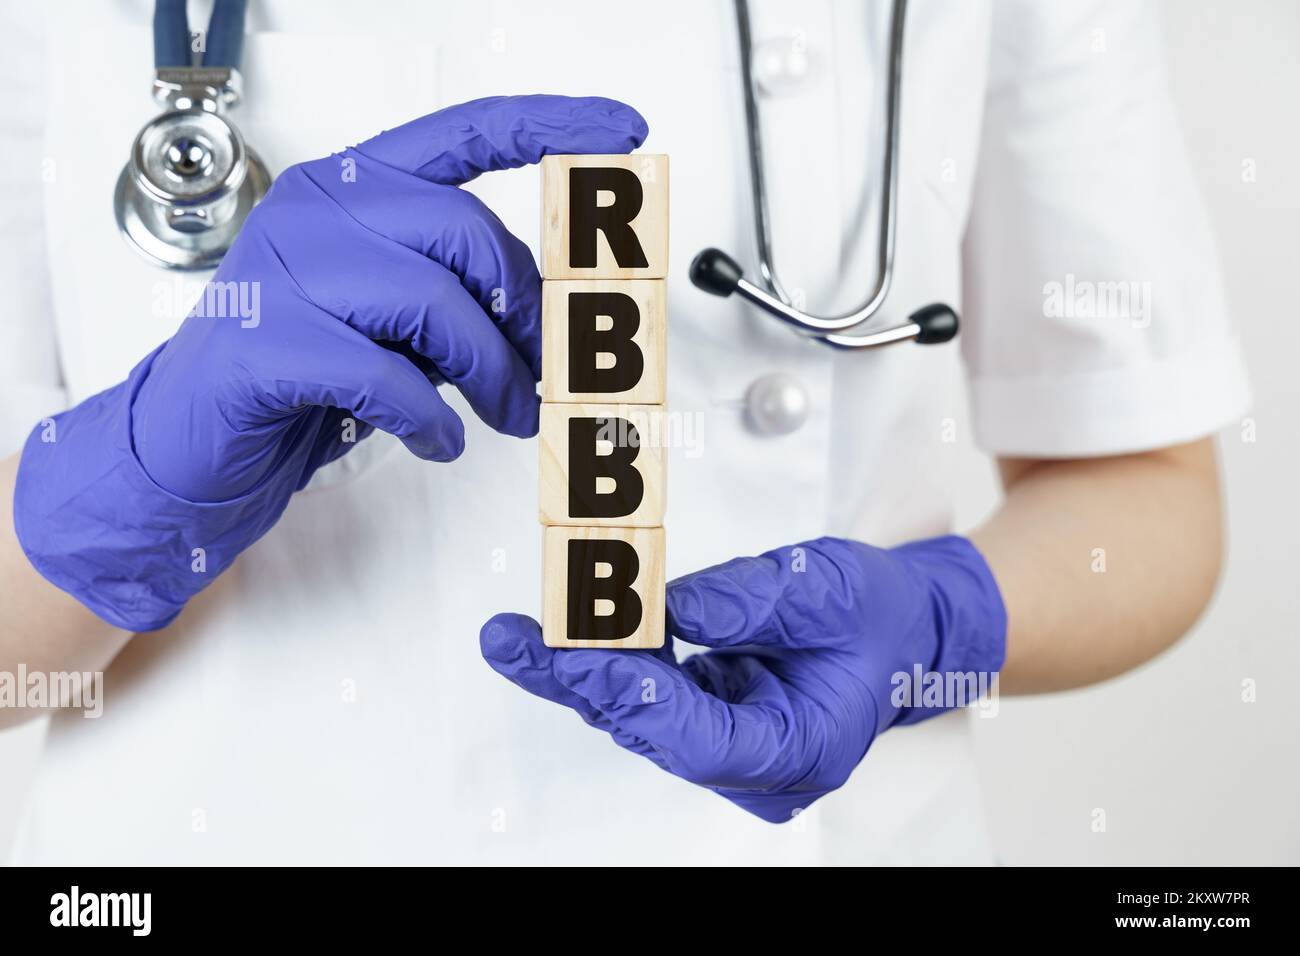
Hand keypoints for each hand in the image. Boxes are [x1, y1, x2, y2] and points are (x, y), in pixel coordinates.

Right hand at [14, 95, 646, 630]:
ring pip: (432, 303)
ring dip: (492, 375)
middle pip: (465, 234)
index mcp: (353, 189)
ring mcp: (285, 269)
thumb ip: (458, 299)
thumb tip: (554, 326)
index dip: (548, 128)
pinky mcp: (267, 342)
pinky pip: (383, 375)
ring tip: (508, 418)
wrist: (194, 440)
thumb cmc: (304, 373)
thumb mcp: (395, 323)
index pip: (463, 132)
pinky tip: (437, 440)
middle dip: (527, 318)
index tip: (622, 131)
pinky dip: (429, 419)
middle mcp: (318, 210)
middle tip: (547, 379)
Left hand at [481, 536, 1005, 822]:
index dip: (639, 701)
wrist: (900, 630)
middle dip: (582, 682)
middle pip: (654, 732)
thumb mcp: (830, 590)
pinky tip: (555, 634)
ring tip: (514, 637)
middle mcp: (759, 765)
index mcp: (803, 749)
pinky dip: (605, 661)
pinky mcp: (710, 718)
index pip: (703, 742)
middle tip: (516, 642)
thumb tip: (675, 606)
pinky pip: (647, 694)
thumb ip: (753, 600)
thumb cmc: (878, 619)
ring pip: (640, 716)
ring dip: (577, 672)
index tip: (585, 657)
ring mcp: (731, 746)